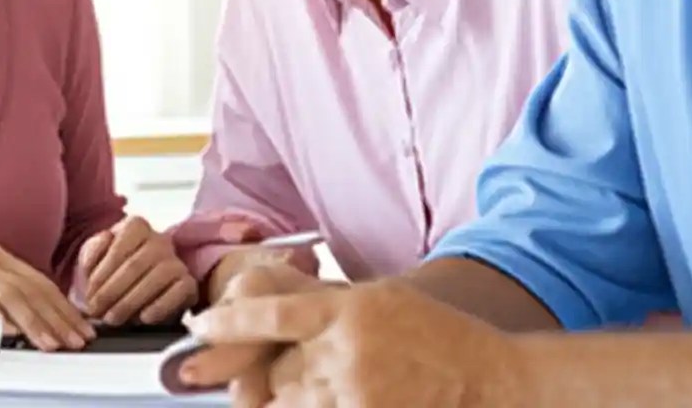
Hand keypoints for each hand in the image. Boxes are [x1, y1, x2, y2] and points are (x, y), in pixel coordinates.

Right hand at [0, 243, 94, 351]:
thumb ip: (10, 301)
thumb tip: (50, 323)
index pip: (40, 282)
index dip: (65, 307)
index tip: (83, 328)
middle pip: (31, 287)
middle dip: (58, 316)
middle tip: (76, 339)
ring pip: (9, 294)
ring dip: (35, 321)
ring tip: (52, 342)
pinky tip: (12, 332)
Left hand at [77, 216, 197, 324]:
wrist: (133, 292)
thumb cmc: (112, 272)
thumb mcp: (94, 258)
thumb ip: (92, 250)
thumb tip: (101, 247)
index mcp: (135, 227)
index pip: (118, 247)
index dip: (101, 274)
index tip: (89, 295)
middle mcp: (160, 240)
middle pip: (134, 265)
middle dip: (111, 292)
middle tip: (97, 312)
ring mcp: (176, 261)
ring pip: (155, 278)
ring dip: (130, 302)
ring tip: (113, 319)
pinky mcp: (188, 283)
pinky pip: (178, 293)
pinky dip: (160, 307)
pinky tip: (143, 318)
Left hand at [181, 280, 527, 407]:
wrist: (491, 378)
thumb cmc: (433, 334)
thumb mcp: (377, 298)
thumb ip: (317, 299)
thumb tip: (254, 295)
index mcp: (348, 308)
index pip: (270, 313)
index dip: (228, 323)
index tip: (200, 328)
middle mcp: (346, 349)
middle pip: (271, 370)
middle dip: (261, 377)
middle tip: (268, 378)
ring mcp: (355, 391)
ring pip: (286, 405)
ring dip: (287, 403)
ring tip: (331, 387)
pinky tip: (339, 397)